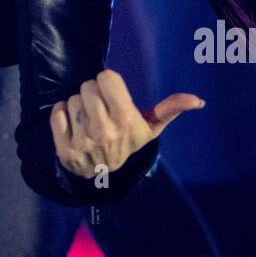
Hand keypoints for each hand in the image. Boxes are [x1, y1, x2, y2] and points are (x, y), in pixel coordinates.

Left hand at [50, 69, 204, 178]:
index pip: (106, 77)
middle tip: (100, 108)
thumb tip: (198, 100)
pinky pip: (57, 112)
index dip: (108, 84)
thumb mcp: (150, 128)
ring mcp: (82, 140)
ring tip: (88, 120)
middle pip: (87, 86)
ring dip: (78, 106)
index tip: (113, 96)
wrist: (102, 178)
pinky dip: (62, 115)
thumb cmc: (127, 144)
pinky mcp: (64, 147)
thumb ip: (170, 109)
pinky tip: (73, 126)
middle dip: (93, 93)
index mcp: (126, 120)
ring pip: (72, 99)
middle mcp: (104, 130)